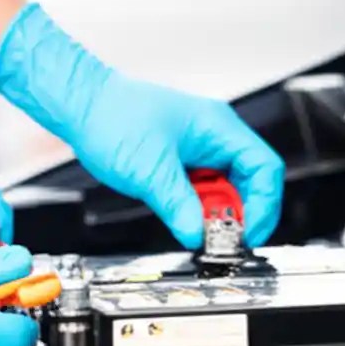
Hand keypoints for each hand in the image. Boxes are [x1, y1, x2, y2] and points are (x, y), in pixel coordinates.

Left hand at [0, 3, 284, 248]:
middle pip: (249, 182)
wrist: (80, 105)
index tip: (248, 233)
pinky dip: (198, 208)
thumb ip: (178, 207)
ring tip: (200, 231)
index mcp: (219, 128)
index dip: (264, 205)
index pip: (265, 168)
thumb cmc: (111, 116)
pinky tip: (186, 219)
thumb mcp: (149, 171)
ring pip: (224, 189)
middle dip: (239, 214)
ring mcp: (198, 148)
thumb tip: (197, 236)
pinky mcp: (181, 161)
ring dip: (216, 213)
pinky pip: (202, 190)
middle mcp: (214, 136)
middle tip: (222, 240)